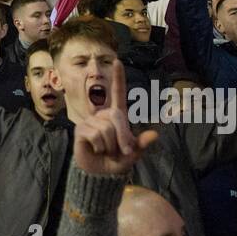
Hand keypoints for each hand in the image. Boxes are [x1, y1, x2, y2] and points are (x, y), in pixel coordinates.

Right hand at [72, 60, 159, 175]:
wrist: (100, 174)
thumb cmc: (116, 161)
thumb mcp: (132, 153)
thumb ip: (142, 143)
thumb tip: (155, 134)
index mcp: (116, 115)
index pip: (117, 93)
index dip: (118, 77)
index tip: (117, 60)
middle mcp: (103, 115)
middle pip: (117, 117)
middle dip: (123, 137)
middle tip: (121, 151)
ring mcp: (91, 121)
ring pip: (107, 129)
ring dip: (110, 145)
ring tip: (105, 150)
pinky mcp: (81, 130)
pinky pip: (96, 135)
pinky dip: (100, 147)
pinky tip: (95, 149)